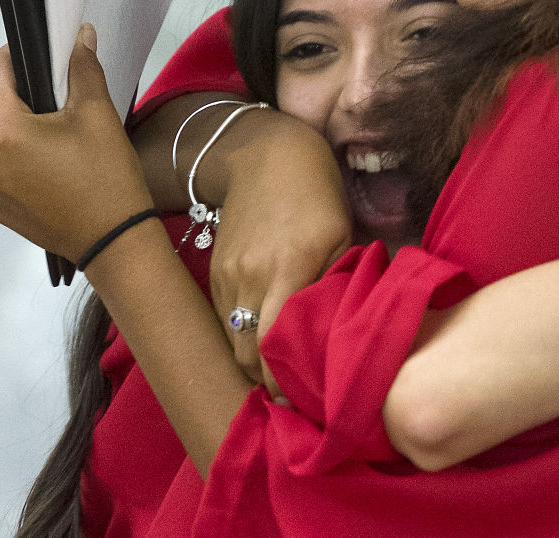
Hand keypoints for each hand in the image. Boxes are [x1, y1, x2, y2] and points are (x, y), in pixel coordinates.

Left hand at [0, 24, 153, 260]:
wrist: (114, 238)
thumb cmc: (108, 175)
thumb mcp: (97, 114)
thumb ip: (83, 68)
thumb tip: (80, 34)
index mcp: (4, 130)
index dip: (15, 54)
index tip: (41, 55)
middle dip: (22, 96)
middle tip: (61, 101)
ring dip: (18, 128)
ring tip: (57, 137)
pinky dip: (17, 158)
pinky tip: (50, 165)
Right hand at [204, 113, 351, 384]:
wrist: (267, 155)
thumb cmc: (317, 195)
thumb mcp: (342, 234)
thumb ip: (337, 284)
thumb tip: (338, 334)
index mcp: (289, 268)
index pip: (275, 346)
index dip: (282, 382)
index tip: (300, 403)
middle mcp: (251, 276)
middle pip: (247, 354)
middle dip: (265, 383)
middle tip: (291, 399)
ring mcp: (227, 275)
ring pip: (231, 340)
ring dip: (251, 364)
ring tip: (276, 379)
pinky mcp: (215, 271)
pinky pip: (223, 318)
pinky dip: (240, 337)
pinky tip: (261, 343)